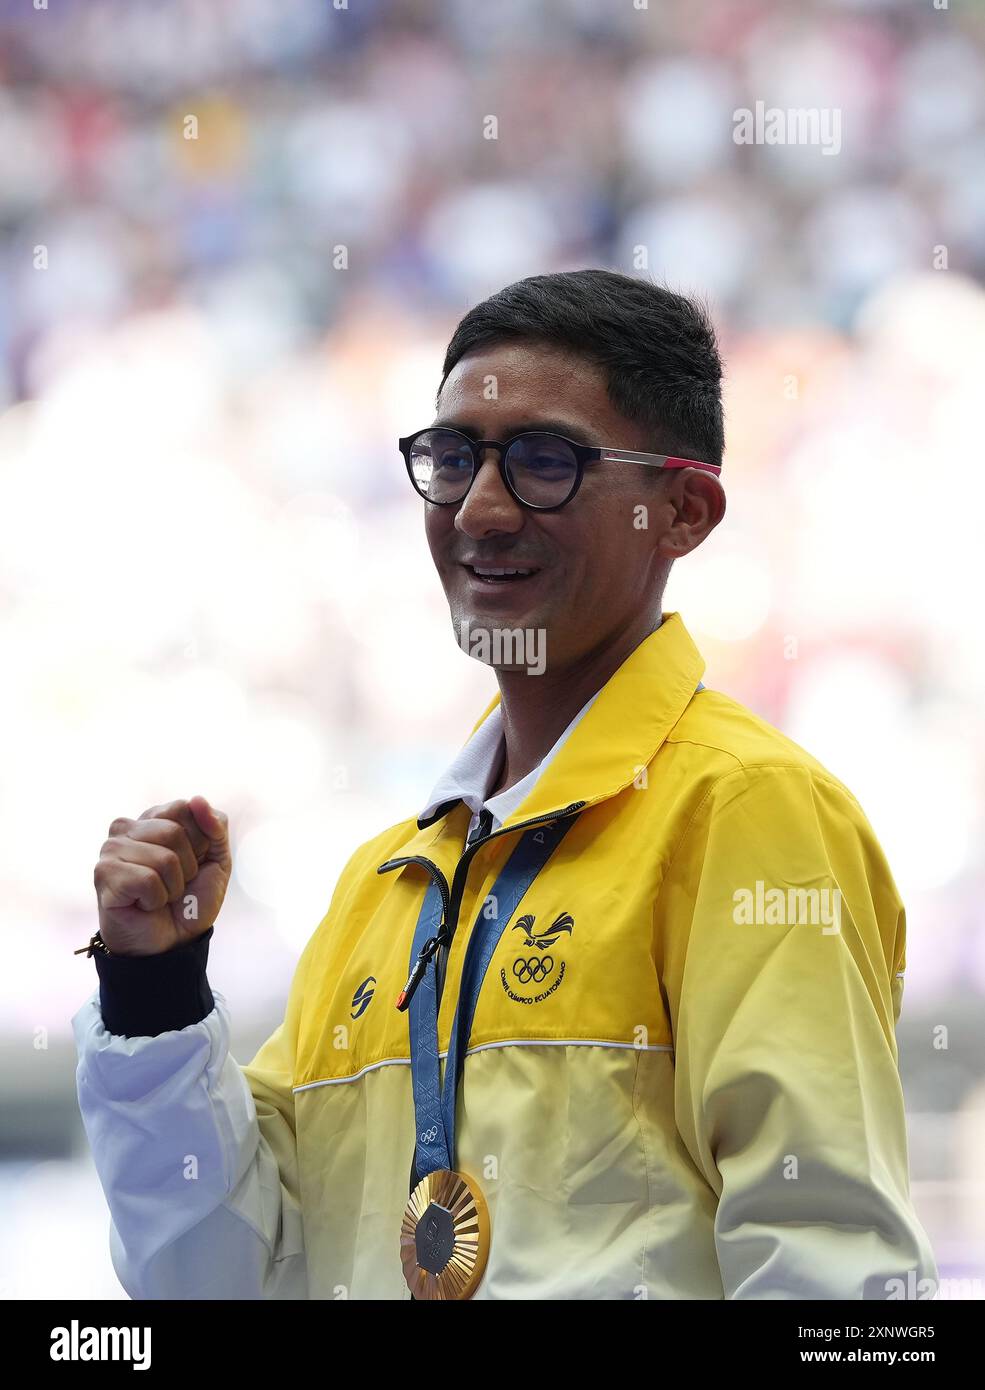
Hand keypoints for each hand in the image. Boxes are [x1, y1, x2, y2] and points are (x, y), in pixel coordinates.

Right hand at [93, 795, 231, 956]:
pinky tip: (144, 905)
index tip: (192, 862)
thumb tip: (197, 799)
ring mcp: (111, 850)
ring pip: (163, 858)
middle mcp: (127, 828)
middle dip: (187, 867)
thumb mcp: (217, 859)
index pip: (185, 807)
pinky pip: (148, 880)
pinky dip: (156, 899)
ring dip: (173, 886)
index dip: (200, 841)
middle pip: (174, 832)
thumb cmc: (190, 899)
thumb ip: (214, 826)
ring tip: (160, 896)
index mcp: (154, 819)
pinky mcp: (104, 874)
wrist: (173, 942)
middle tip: (175, 885)